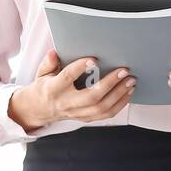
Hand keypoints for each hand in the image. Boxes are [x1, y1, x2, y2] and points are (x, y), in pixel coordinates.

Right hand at [7, 50, 134, 130]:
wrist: (39, 109)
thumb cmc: (44, 87)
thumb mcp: (41, 73)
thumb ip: (48, 63)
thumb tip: (54, 52)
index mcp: (53, 89)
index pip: (67, 78)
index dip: (79, 68)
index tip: (94, 59)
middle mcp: (66, 103)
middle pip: (91, 97)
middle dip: (110, 83)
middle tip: (124, 71)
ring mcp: (77, 113)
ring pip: (102, 108)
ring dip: (120, 94)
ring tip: (131, 81)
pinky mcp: (85, 118)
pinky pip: (106, 115)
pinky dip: (120, 104)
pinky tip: (128, 92)